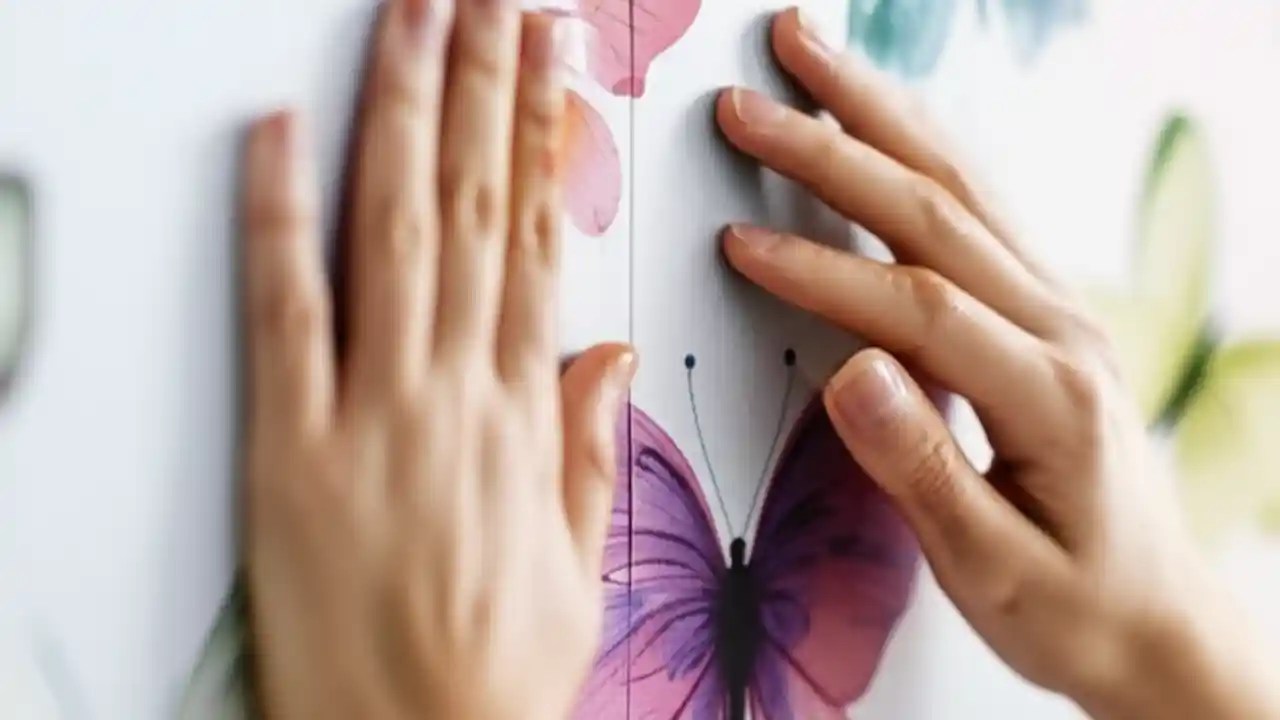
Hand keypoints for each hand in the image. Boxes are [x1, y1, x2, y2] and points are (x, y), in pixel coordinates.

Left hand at [240, 2, 633, 718]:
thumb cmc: (492, 670)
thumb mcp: (578, 565)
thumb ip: (587, 445)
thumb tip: (603, 352)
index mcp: (525, 417)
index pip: (539, 241)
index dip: (541, 138)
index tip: (546, 63)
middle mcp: (455, 395)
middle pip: (474, 209)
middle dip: (480, 86)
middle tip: (485, 4)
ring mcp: (372, 413)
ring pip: (396, 231)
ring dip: (404, 114)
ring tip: (410, 25)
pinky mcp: (291, 447)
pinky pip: (285, 310)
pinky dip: (278, 214)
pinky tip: (280, 136)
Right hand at [717, 8, 1279, 719]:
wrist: (1159, 623)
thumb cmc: (1076, 608)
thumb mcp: (994, 572)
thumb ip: (920, 468)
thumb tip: (849, 370)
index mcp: (1051, 397)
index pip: (921, 309)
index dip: (824, 272)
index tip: (740, 243)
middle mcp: (1064, 332)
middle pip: (940, 213)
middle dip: (833, 149)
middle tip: (749, 100)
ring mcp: (1061, 313)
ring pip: (964, 188)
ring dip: (880, 116)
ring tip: (813, 56)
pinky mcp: (1048, 314)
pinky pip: (982, 207)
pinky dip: (925, 148)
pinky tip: (886, 119)